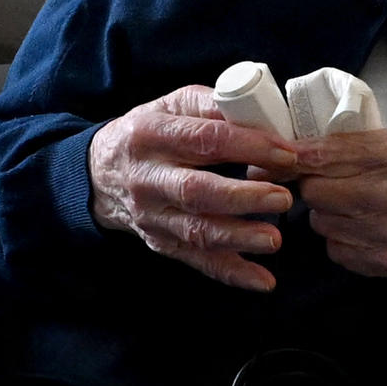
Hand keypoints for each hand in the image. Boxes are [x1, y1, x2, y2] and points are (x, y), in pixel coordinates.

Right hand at [88, 88, 306, 291]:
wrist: (100, 174)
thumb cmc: (148, 134)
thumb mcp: (169, 106)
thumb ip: (211, 105)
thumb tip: (260, 111)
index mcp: (151, 134)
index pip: (205, 140)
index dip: (248, 147)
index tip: (286, 154)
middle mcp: (148, 178)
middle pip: (197, 191)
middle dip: (244, 197)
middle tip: (283, 198)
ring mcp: (152, 215)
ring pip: (196, 231)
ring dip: (238, 238)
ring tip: (274, 239)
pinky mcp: (160, 242)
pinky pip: (197, 260)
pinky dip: (231, 272)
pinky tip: (262, 280)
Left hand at [296, 127, 386, 278]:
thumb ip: (357, 142)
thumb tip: (297, 148)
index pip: (323, 157)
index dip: (290, 159)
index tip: (272, 162)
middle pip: (315, 192)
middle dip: (312, 185)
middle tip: (324, 182)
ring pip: (322, 223)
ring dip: (326, 213)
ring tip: (349, 204)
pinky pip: (337, 249)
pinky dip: (341, 238)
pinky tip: (360, 226)